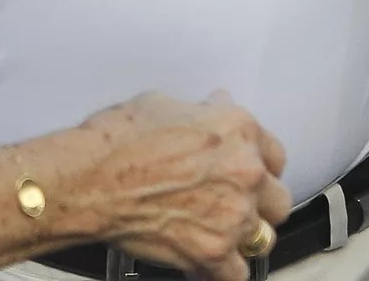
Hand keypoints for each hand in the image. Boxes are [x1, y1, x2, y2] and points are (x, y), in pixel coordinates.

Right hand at [54, 93, 291, 280]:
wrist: (91, 179)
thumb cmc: (118, 141)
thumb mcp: (166, 105)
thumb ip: (202, 114)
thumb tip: (209, 113)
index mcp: (239, 130)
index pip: (275, 154)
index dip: (260, 163)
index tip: (250, 170)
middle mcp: (245, 172)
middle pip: (278, 199)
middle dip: (259, 201)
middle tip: (236, 202)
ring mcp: (232, 215)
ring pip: (263, 238)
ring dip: (245, 236)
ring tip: (224, 233)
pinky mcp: (212, 251)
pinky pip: (235, 274)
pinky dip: (222, 270)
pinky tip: (208, 263)